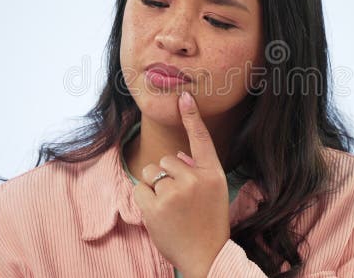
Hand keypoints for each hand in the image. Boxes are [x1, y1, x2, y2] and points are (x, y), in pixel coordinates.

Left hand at [132, 91, 229, 277]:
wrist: (207, 256)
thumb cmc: (208, 223)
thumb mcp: (213, 194)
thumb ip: (196, 172)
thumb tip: (177, 157)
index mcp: (212, 174)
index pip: (201, 139)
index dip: (192, 116)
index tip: (184, 96)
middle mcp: (195, 179)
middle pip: (166, 159)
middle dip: (167, 176)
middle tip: (180, 202)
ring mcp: (175, 193)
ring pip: (151, 173)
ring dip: (155, 187)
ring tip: (170, 209)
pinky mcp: (156, 206)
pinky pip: (140, 189)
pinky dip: (145, 200)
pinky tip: (159, 215)